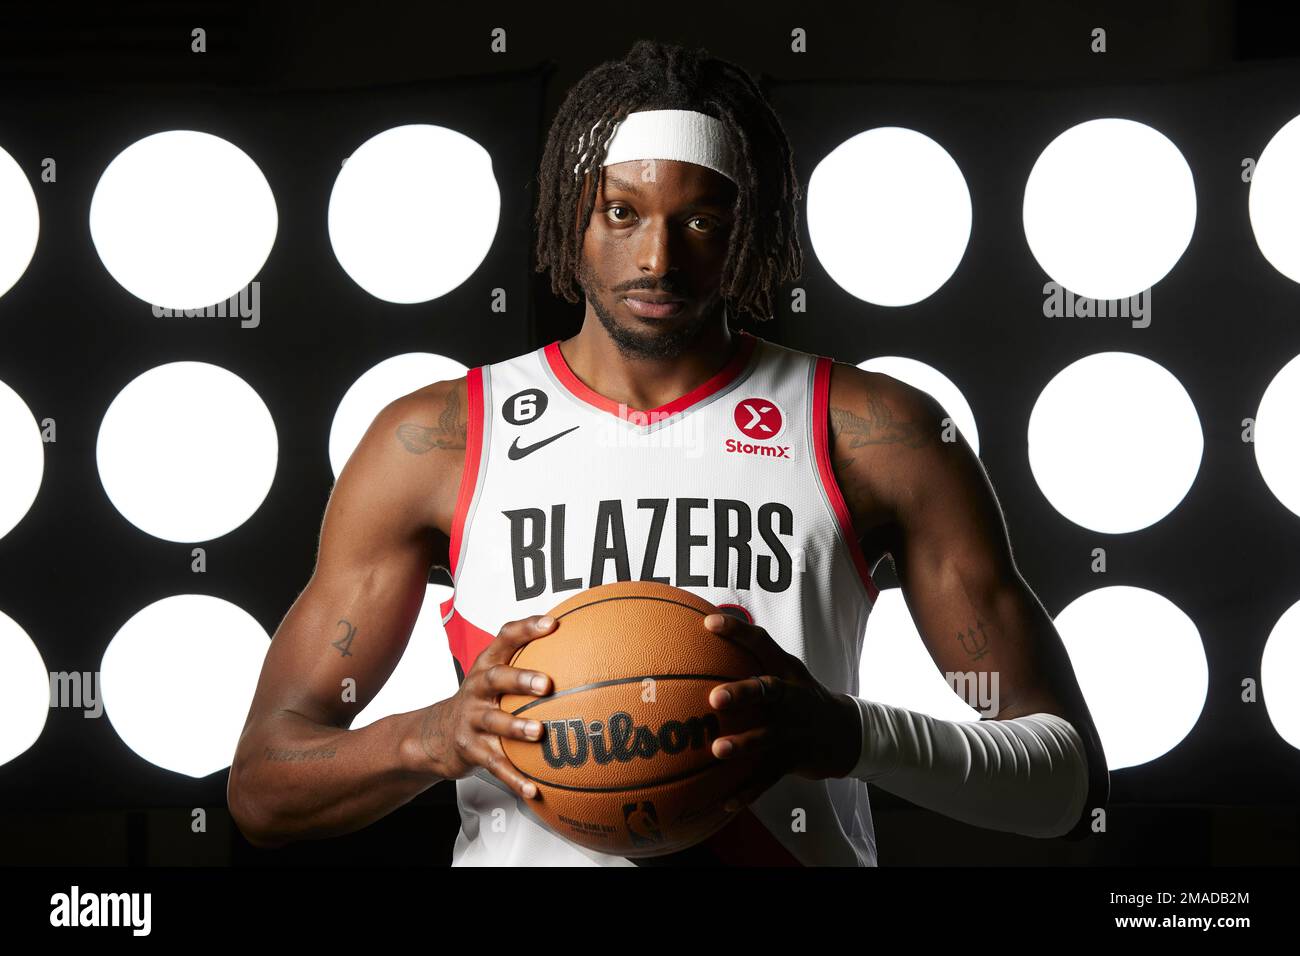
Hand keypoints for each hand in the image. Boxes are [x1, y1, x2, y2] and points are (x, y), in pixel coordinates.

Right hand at [415, 614, 555, 800]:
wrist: (434, 734)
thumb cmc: (480, 700)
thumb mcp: (494, 675)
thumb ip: (526, 659)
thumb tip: (580, 644)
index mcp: (486, 666)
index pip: (504, 638)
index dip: (527, 629)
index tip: (552, 624)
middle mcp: (476, 689)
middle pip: (496, 679)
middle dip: (520, 679)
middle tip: (546, 684)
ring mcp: (472, 720)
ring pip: (494, 723)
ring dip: (516, 728)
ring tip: (539, 732)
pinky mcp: (471, 750)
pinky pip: (495, 765)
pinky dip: (514, 778)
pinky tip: (533, 789)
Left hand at [702, 613, 860, 811]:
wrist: (847, 733)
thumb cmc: (801, 697)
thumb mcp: (787, 674)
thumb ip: (752, 659)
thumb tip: (702, 635)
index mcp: (787, 672)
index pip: (762, 644)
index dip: (738, 632)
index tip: (709, 623)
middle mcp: (792, 698)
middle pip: (769, 690)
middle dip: (743, 693)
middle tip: (715, 698)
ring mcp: (795, 730)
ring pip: (768, 737)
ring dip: (743, 744)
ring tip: (717, 750)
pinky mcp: (794, 759)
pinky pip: (768, 777)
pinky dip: (748, 791)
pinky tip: (725, 801)